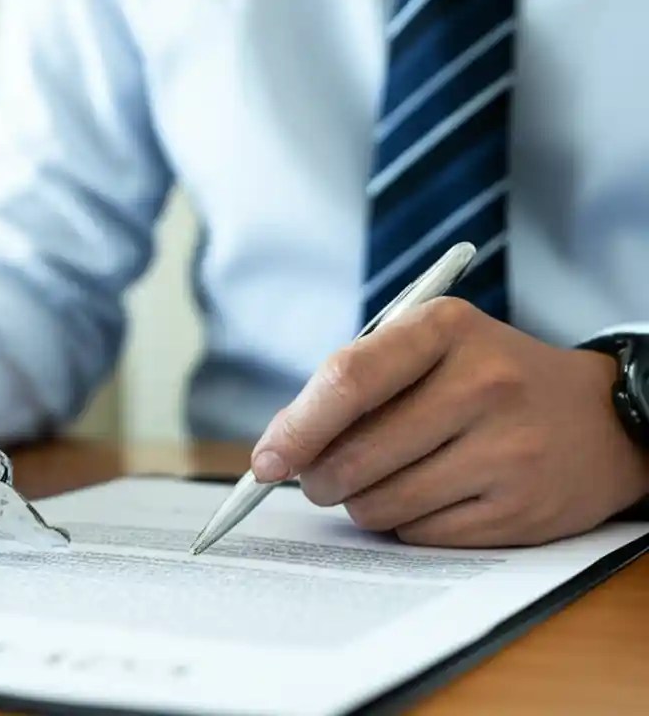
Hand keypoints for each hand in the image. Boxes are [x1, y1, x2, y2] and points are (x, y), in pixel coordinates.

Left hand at [251, 297, 648, 546]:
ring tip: (386, 479)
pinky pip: (419, 534)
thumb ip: (352, 386)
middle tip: (320, 477)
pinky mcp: (521, 508)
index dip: (295, 429)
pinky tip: (433, 496)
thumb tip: (278, 451)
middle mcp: (483, 384)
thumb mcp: (429, 350)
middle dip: (319, 478)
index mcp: (445, 329)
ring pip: (379, 504)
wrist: (599, 419)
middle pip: (354, 457)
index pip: (346, 381)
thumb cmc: (484, 380)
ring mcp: (507, 449)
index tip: (265, 462)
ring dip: (362, 503)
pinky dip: (406, 523)